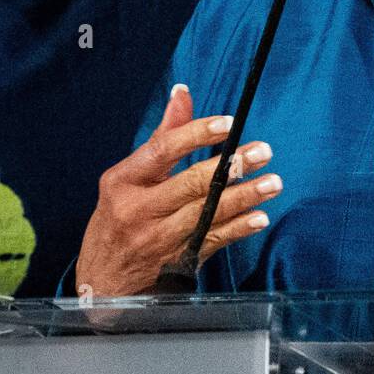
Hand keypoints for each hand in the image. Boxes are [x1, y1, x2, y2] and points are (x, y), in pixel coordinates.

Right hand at [77, 84, 282, 297]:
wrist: (101, 281)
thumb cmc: (118, 217)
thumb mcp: (127, 177)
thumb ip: (163, 136)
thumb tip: (182, 92)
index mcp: (122, 181)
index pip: (163, 150)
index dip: (197, 134)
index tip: (229, 123)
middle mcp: (138, 210)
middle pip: (190, 184)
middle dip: (230, 166)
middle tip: (262, 152)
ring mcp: (157, 239)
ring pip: (206, 213)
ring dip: (244, 197)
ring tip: (273, 182)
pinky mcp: (175, 261)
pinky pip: (212, 241)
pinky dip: (238, 229)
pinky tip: (259, 217)